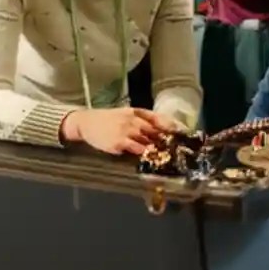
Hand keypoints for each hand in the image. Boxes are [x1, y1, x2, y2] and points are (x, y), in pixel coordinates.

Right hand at [60, 108, 174, 155]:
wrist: (86, 122)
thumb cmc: (106, 119)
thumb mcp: (124, 113)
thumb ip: (141, 120)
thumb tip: (159, 130)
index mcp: (135, 112)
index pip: (158, 118)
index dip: (171, 126)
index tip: (182, 133)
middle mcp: (132, 120)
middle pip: (155, 131)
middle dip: (167, 140)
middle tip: (178, 148)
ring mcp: (126, 131)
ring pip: (148, 141)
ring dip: (158, 148)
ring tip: (167, 155)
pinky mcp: (119, 143)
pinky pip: (136, 149)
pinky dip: (145, 153)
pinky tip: (151, 157)